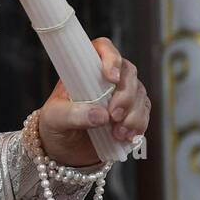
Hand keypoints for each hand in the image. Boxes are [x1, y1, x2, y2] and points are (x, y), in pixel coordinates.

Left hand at [37, 37, 149, 166]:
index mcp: (83, 70)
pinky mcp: (131, 112)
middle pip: (128, 72)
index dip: (111, 58)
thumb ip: (72, 115)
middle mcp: (105, 78)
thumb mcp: (54, 119)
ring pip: (140, 93)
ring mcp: (121, 94)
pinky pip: (144, 112)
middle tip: (113, 116)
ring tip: (117, 133)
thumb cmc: (55, 126)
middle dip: (125, 95)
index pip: (102, 49)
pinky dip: (139, 124)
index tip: (111, 78)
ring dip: (133, 114)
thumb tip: (100, 115)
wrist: (64, 150)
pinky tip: (127, 137)